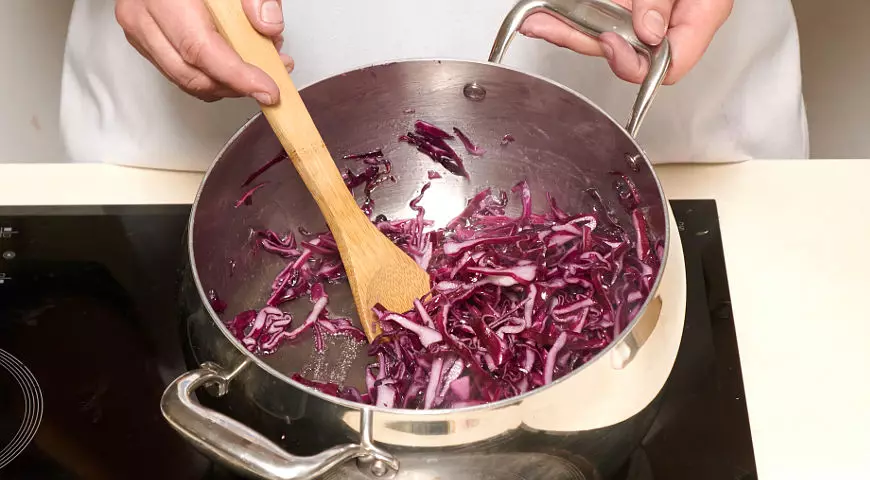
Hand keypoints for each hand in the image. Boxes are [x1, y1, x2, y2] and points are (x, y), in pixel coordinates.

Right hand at [115, 0, 291, 102]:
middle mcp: (142, 17)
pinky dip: (211, 74)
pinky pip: (180, 70)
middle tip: (271, 81)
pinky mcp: (145, 42)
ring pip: (185, 79)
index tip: (267, 89)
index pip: (199, 49)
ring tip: (259, 65)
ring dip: (226, 83)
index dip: (237, 76)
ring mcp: (140, 32)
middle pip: (192, 74)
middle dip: (236, 86)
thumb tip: (269, 26)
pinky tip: (236, 60)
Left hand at [519, 0, 732, 83]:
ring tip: (537, 21)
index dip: (636, 64)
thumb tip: (650, 31)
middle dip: (583, 40)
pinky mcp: (624, 1)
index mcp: (699, 15)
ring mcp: (643, 11)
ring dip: (566, 28)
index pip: (671, 65)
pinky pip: (596, 14)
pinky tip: (547, 14)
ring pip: (602, 34)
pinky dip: (570, 13)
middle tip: (551, 28)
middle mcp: (668, 18)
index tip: (610, 43)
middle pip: (624, 51)